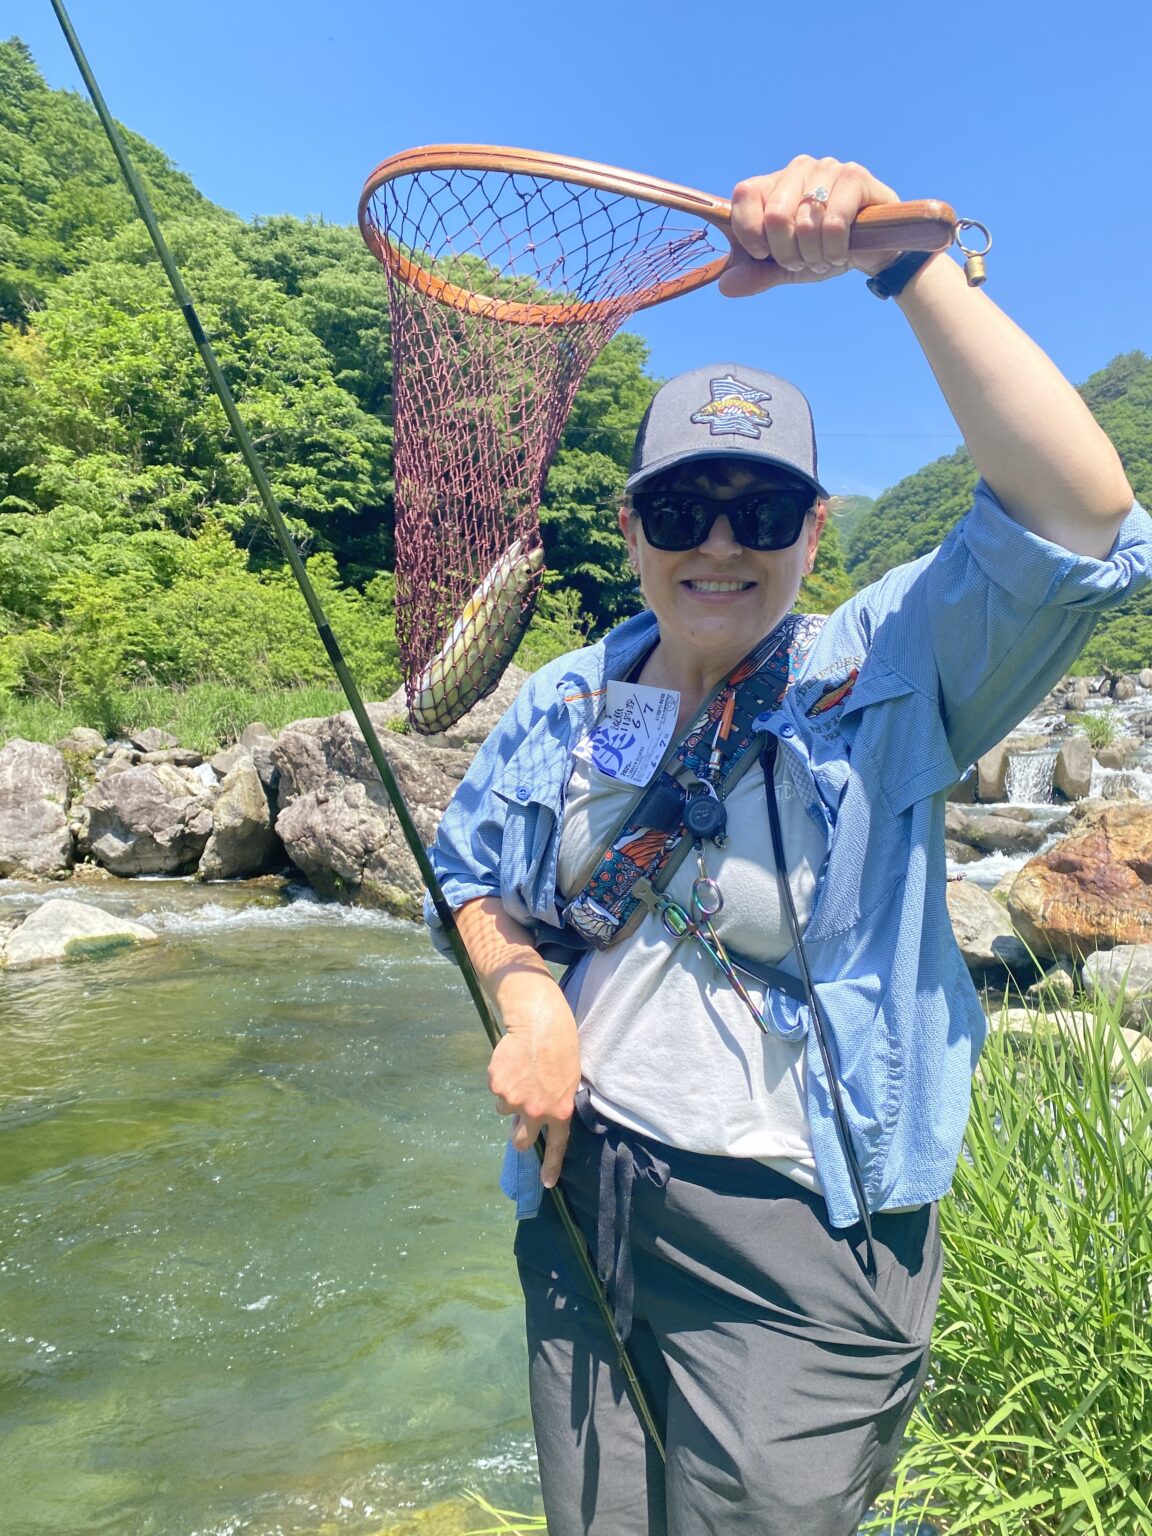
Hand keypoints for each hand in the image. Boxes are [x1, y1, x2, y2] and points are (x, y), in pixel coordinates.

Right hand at [487, 973, 580, 1188]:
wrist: (538, 1021)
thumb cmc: (561, 1045)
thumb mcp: (569, 1079)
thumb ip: (557, 1103)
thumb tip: (544, 1117)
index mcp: (560, 1110)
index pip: (556, 1146)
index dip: (551, 1166)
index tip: (548, 1183)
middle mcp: (535, 1111)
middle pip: (521, 1140)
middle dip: (519, 1133)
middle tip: (520, 1117)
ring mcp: (514, 1099)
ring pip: (505, 1109)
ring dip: (510, 1097)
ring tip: (521, 1072)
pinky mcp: (497, 1085)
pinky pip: (496, 1089)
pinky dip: (501, 1079)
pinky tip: (511, 1061)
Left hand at [720, 154, 901, 296]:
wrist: (872, 251)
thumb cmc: (824, 252)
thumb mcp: (786, 268)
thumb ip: (757, 274)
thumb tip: (725, 286)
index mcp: (773, 186)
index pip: (744, 195)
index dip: (749, 232)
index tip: (764, 254)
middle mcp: (797, 170)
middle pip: (775, 216)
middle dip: (787, 254)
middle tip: (802, 261)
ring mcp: (827, 168)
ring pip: (805, 222)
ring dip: (814, 255)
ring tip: (824, 257)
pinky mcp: (855, 177)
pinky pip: (834, 222)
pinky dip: (835, 249)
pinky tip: (842, 253)